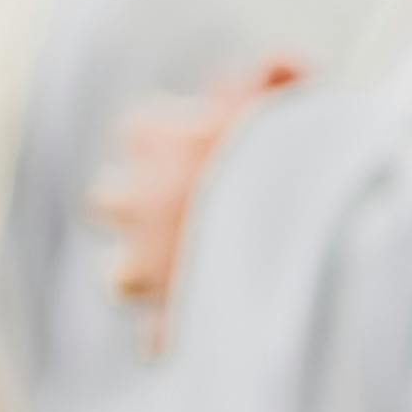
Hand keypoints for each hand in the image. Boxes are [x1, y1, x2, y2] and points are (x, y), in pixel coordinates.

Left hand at [89, 57, 306, 348]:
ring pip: (119, 279)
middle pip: (105, 202)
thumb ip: (274, 74)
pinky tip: (211, 328)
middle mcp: (132, 200)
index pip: (136, 133)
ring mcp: (144, 266)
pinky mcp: (169, 322)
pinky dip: (177, 337)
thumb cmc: (298, 151)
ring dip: (149, 278)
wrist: (306, 225)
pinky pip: (156, 342)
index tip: (207, 155)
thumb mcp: (290, 93)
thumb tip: (284, 70)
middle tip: (190, 218)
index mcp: (152, 136)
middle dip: (139, 212)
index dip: (170, 144)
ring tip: (198, 279)